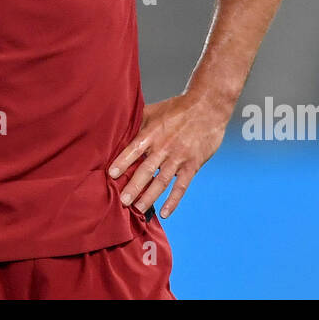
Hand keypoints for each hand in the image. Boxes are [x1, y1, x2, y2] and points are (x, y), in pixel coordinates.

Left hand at [108, 92, 226, 218]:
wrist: (207, 107)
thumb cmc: (178, 108)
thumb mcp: (154, 110)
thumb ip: (138, 121)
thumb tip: (118, 128)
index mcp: (152, 133)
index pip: (133, 150)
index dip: (122, 162)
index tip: (110, 175)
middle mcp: (164, 147)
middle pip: (146, 170)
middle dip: (133, 186)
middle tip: (122, 201)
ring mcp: (178, 157)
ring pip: (161, 181)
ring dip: (149, 196)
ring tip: (138, 209)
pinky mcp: (192, 165)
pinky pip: (181, 186)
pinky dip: (173, 201)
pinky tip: (164, 212)